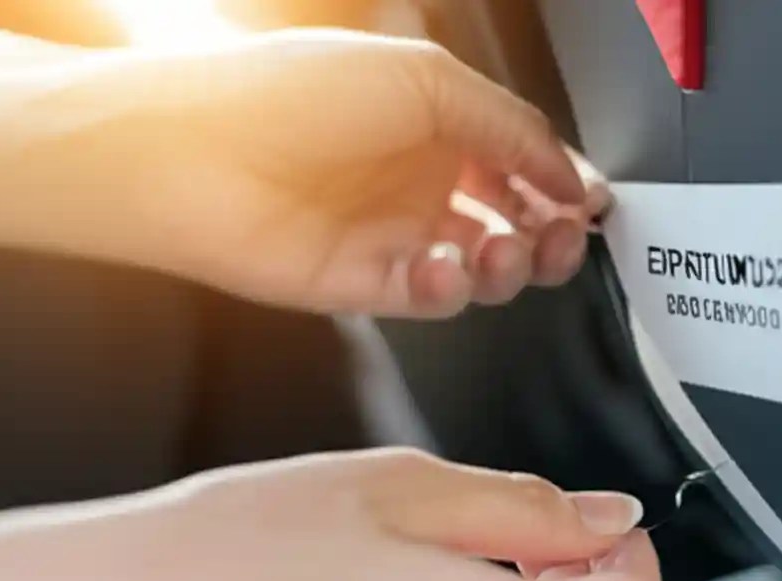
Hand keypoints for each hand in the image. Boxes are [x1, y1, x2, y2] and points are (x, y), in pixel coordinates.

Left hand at [0, 28, 609, 317]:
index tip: (593, 202)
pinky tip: (442, 268)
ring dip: (511, 263)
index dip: (564, 183)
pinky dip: (451, 288)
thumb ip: (510, 127)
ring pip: (484, 266)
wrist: (188, 154)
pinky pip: (434, 298)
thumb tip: (572, 173)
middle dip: (551, 232)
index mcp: (436, 121)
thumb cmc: (285, 96)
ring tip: (505, 250)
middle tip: (563, 235)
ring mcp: (394, 232)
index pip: (523, 160)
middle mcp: (419, 178)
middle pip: (515, 219)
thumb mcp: (425, 80)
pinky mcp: (366, 284)